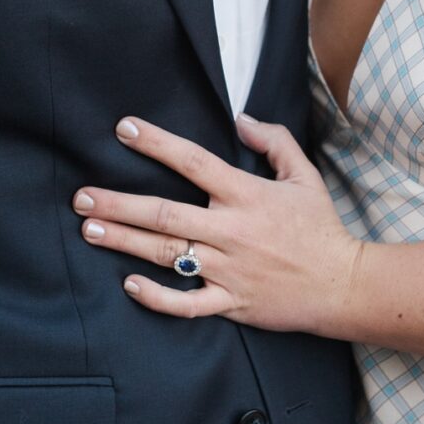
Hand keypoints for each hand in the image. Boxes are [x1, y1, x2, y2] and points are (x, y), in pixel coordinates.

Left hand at [72, 115, 364, 335]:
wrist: (341, 283)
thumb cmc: (320, 227)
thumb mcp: (304, 175)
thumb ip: (274, 141)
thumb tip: (241, 119)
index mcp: (246, 195)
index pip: (194, 162)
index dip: (157, 143)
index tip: (124, 129)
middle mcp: (231, 230)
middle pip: (165, 213)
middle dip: (120, 203)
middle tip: (82, 196)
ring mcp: (228, 269)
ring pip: (167, 254)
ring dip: (125, 241)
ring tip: (90, 229)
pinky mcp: (231, 302)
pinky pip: (187, 304)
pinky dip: (157, 297)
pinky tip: (128, 284)